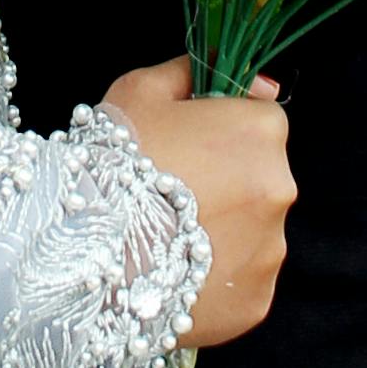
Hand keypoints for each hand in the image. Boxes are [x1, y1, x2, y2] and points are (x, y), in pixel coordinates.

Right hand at [103, 55, 293, 345]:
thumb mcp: (139, 89)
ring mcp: (271, 252)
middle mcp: (281, 190)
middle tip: (167, 194)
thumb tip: (218, 64)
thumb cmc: (112, 163)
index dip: (222, 129)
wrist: (85, 253)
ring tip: (164, 239)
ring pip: (251, 234)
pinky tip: (172, 272)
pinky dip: (214, 279)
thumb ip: (188, 71)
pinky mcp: (255, 303)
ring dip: (219, 233)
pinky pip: (240, 283)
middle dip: (224, 183)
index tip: (188, 144)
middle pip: (259, 179)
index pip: (261, 120)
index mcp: (262, 132)